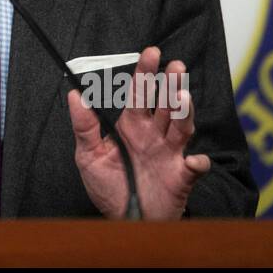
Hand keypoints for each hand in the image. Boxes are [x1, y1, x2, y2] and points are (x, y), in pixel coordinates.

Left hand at [66, 46, 210, 219]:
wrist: (125, 219)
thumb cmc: (109, 186)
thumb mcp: (88, 156)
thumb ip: (84, 126)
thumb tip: (74, 95)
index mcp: (132, 126)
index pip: (139, 93)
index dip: (145, 72)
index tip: (151, 53)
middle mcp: (153, 134)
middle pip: (165, 103)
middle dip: (170, 84)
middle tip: (175, 66)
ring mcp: (170, 153)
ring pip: (181, 126)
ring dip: (184, 111)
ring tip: (182, 96)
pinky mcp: (181, 176)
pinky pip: (194, 167)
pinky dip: (198, 164)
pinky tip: (194, 161)